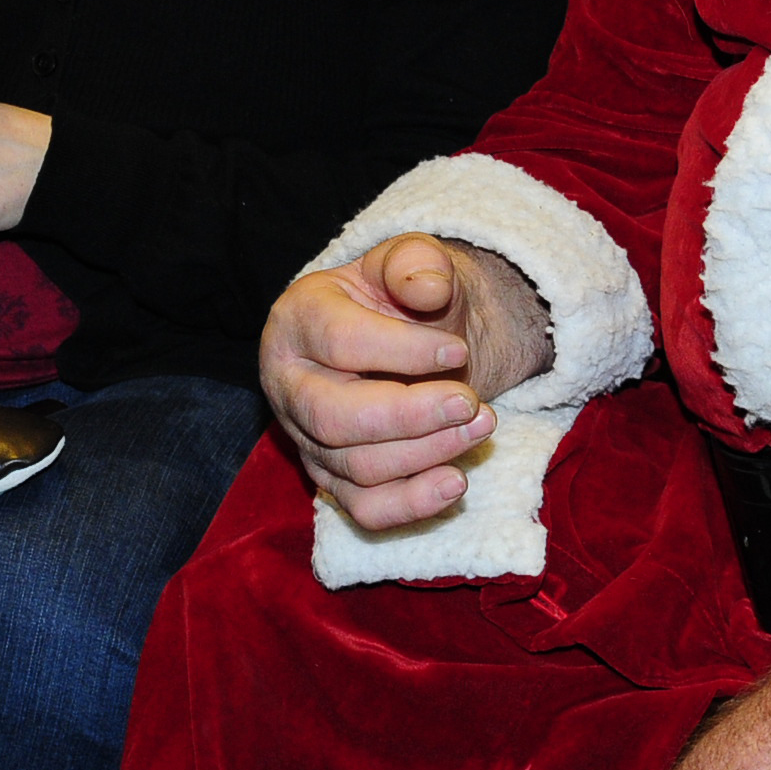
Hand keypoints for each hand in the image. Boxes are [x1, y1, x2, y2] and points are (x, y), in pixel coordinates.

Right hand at [259, 234, 553, 529]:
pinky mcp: (331, 477)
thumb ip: (416, 262)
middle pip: (334, 418)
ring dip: (426, 454)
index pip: (340, 342)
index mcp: (297, 318)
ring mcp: (305, 437)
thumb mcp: (408, 260)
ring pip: (355, 466)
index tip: (459, 351)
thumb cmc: (401, 297)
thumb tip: (428, 289)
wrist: (405, 335)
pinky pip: (363, 509)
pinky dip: (411, 505)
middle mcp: (288, 383)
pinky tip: (456, 482)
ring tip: (481, 427)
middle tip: (470, 404)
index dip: (403, 351)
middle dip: (411, 416)